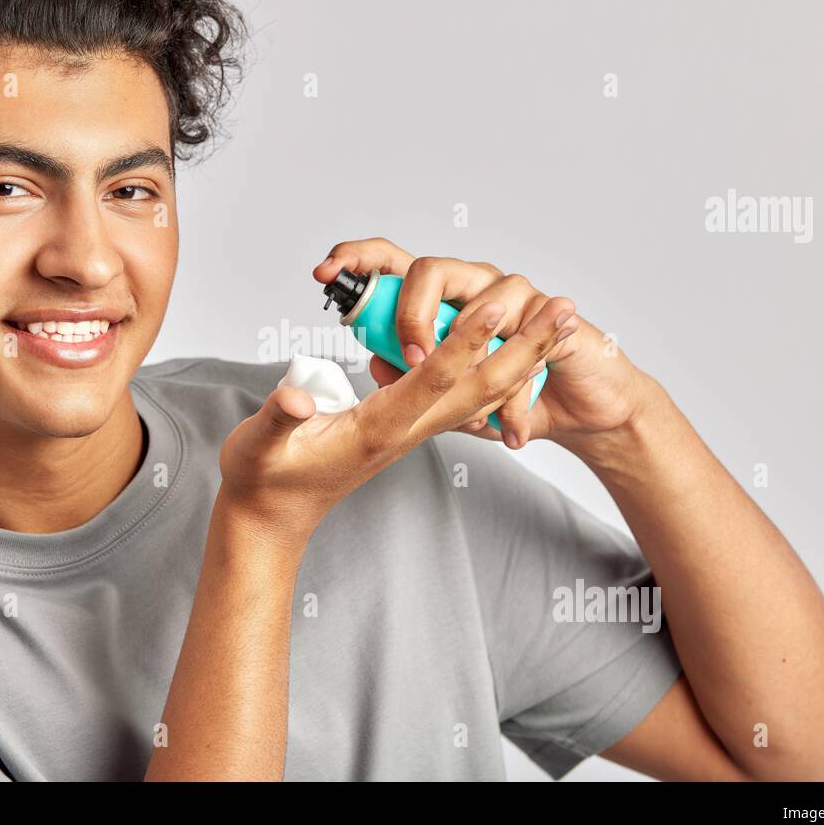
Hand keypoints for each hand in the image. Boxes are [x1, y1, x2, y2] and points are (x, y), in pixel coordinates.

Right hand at [217, 288, 576, 550]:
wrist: (274, 518)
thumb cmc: (264, 480)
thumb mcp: (259, 448)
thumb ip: (277, 421)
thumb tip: (294, 399)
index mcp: (376, 427)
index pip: (429, 379)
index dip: (462, 341)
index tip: (494, 306)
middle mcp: (405, 429)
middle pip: (479, 386)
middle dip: (524, 348)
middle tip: (564, 311)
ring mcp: (413, 430)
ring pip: (481, 393)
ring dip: (525, 358)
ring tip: (561, 322)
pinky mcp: (410, 427)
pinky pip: (466, 398)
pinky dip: (500, 371)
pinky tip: (522, 351)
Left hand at [311, 238, 657, 452]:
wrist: (579, 409)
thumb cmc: (503, 393)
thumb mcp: (446, 394)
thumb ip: (408, 378)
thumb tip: (375, 363)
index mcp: (437, 298)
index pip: (391, 261)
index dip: (358, 257)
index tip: (324, 272)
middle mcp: (472, 285)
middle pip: (428, 269)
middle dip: (412, 315)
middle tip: (411, 361)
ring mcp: (513, 294)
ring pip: (485, 301)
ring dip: (475, 357)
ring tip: (467, 409)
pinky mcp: (552, 314)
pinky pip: (529, 341)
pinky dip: (515, 397)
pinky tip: (510, 430)